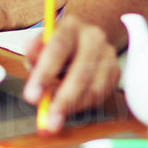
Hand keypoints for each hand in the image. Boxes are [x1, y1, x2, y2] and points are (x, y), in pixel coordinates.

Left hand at [21, 13, 119, 132]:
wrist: (84, 39)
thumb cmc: (58, 47)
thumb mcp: (41, 44)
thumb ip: (34, 51)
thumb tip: (31, 56)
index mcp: (71, 26)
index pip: (58, 48)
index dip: (45, 74)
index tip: (32, 97)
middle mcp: (93, 37)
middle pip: (81, 71)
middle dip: (63, 99)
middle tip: (49, 121)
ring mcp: (108, 54)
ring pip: (93, 87)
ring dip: (73, 107)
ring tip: (56, 115)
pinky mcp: (116, 70)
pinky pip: (101, 95)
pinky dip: (83, 106)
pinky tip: (71, 106)